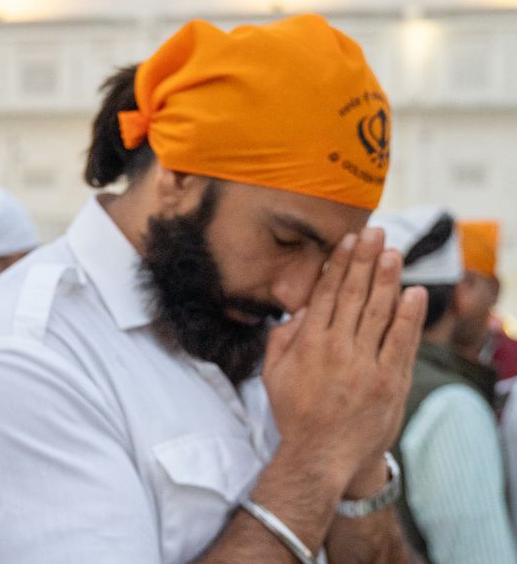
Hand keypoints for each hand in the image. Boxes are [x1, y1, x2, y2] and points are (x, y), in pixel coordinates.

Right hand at [263, 228, 427, 495]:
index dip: (340, 265)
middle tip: (376, 233)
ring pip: (379, 312)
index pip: (327, 294)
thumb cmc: (295, 413)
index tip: (349, 241)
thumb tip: (302, 309)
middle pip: (355, 295)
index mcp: (308, 344)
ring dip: (388, 279)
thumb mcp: (273, 374)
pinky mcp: (389, 382)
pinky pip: (401, 342)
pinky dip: (408, 316)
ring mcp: (364, 365)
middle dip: (366, 260)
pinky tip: (414, 293)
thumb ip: (283, 338)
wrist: (321, 456)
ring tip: (395, 253)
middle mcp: (337, 349)